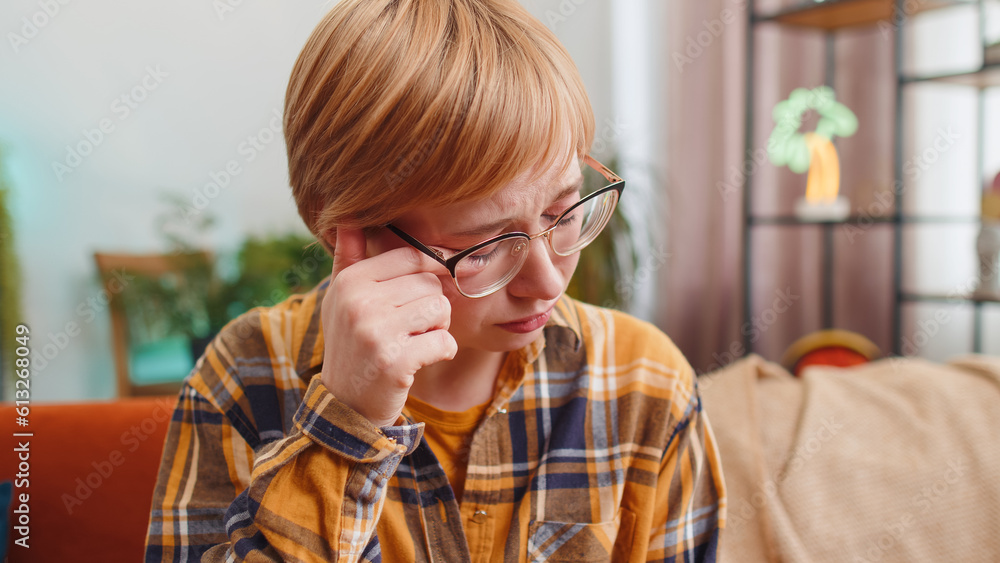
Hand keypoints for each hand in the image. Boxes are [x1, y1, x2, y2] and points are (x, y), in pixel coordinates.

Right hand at [319, 227, 457, 426]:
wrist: (345, 405)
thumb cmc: (351, 346)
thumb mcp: (340, 301)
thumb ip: (348, 259)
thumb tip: (347, 218)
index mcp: (350, 282)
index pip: (410, 256)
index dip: (433, 266)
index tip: (437, 282)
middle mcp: (359, 302)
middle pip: (429, 283)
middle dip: (432, 306)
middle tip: (414, 327)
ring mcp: (376, 331)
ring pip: (440, 309)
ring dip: (439, 328)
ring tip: (417, 341)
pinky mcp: (395, 360)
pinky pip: (444, 341)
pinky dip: (443, 351)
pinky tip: (423, 360)